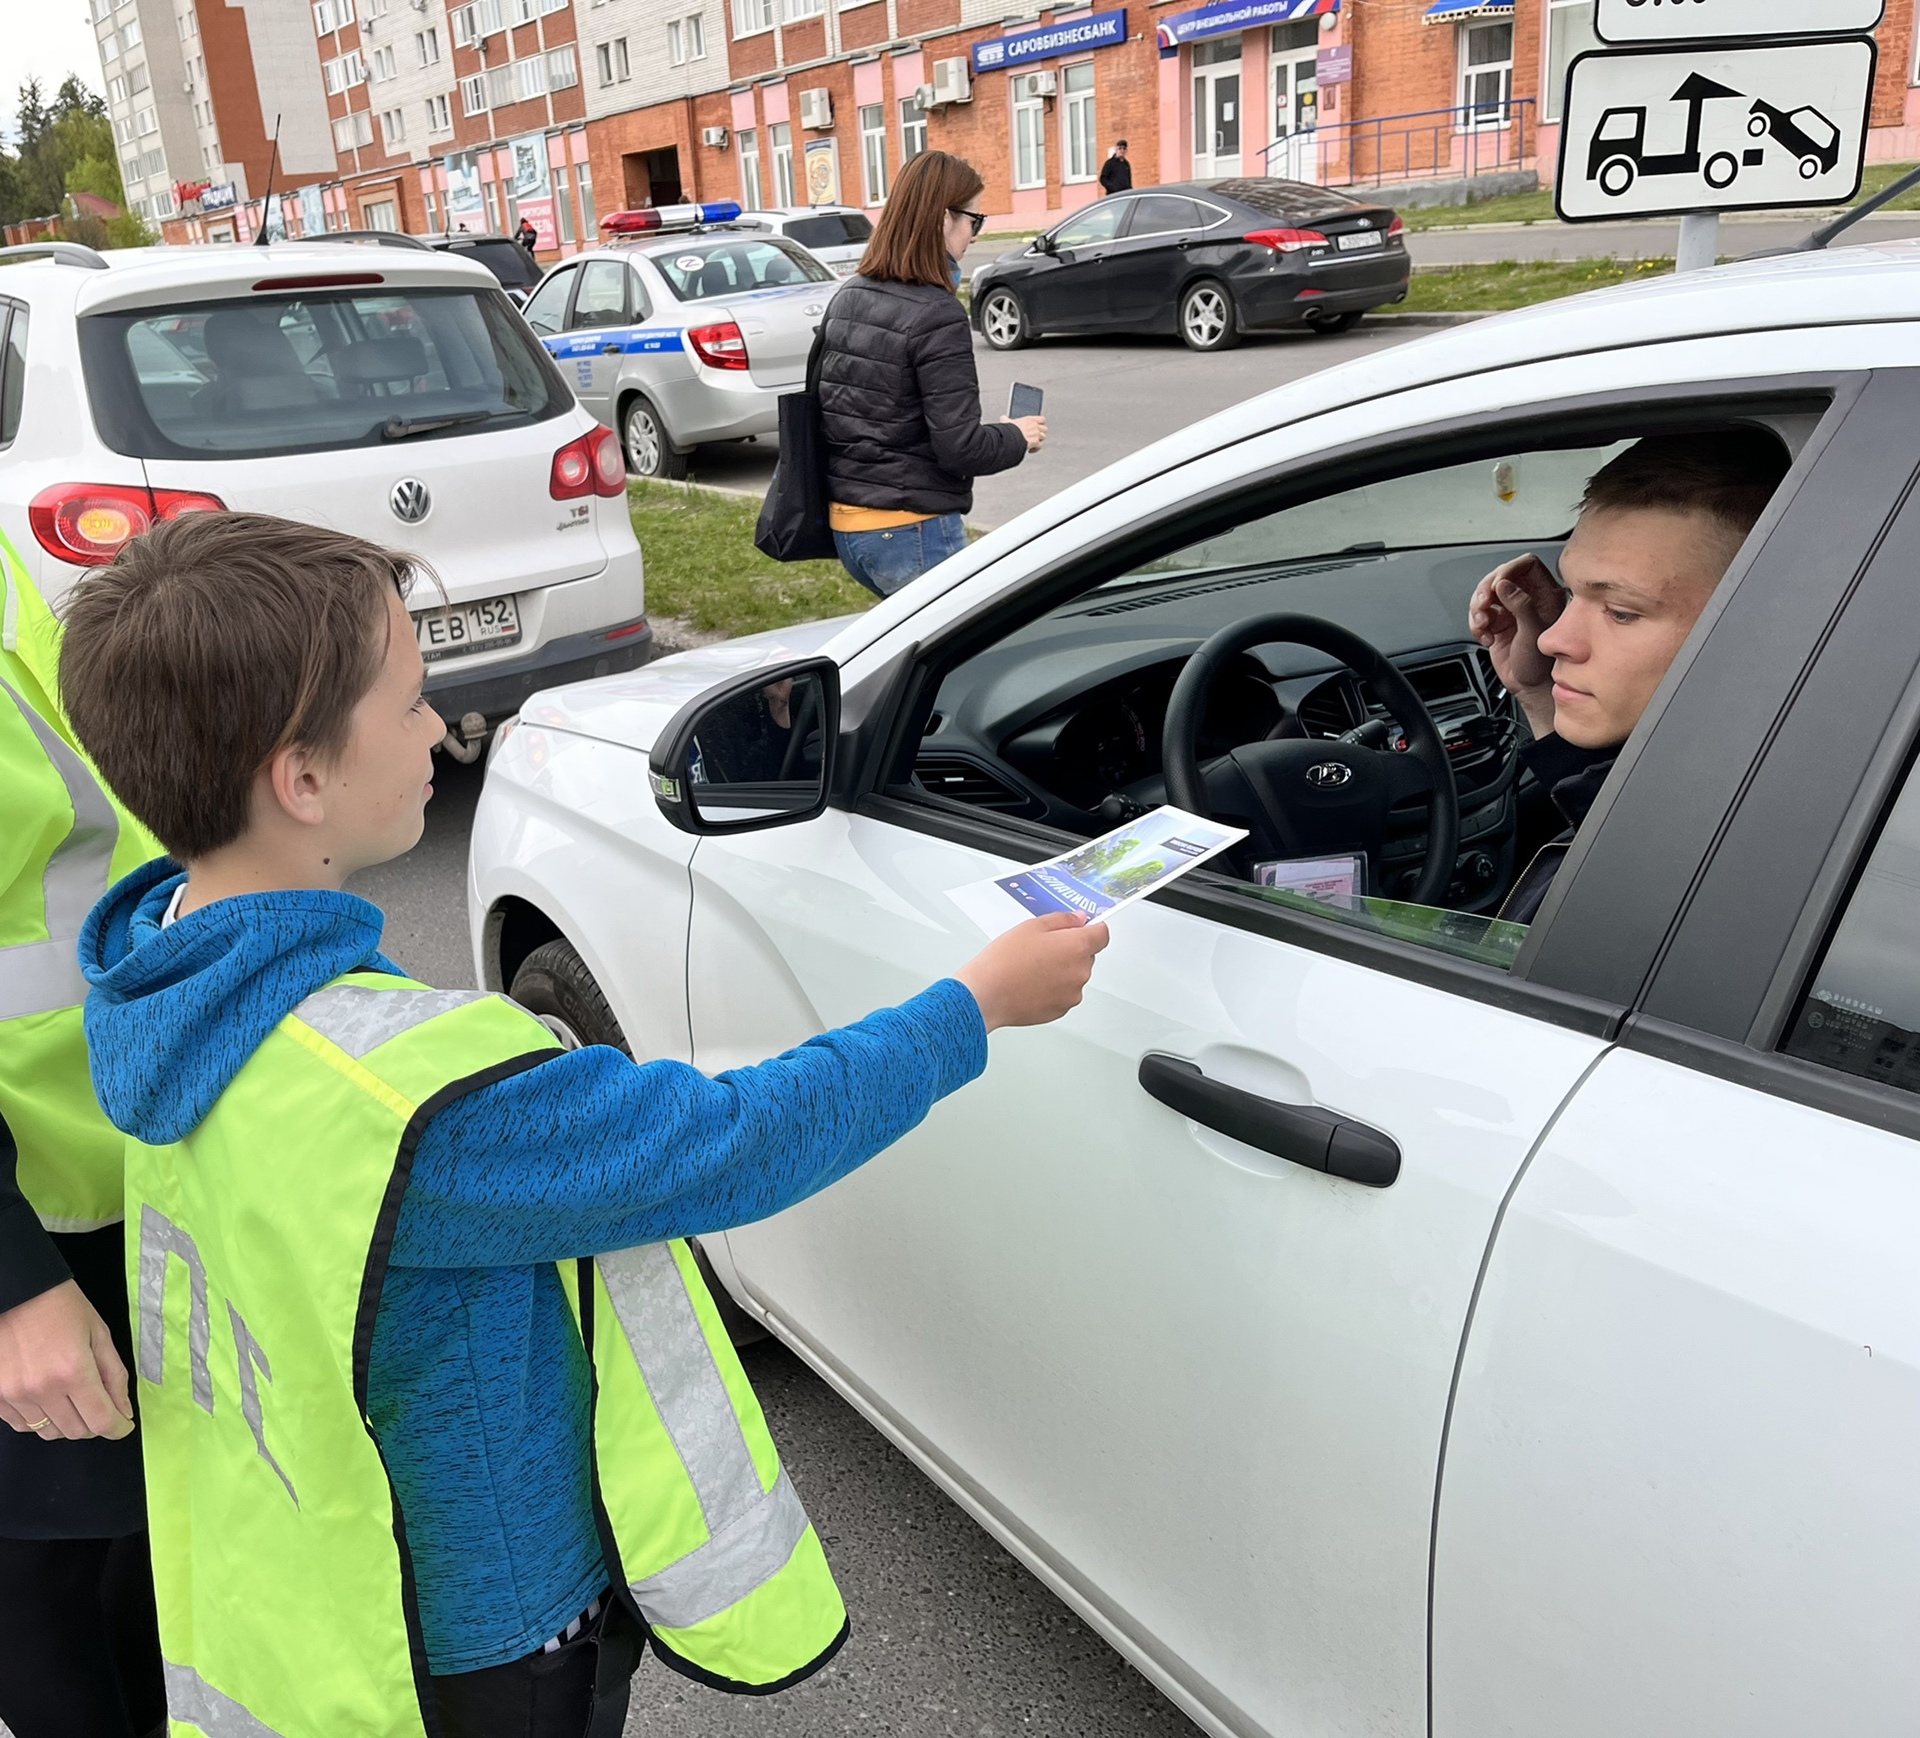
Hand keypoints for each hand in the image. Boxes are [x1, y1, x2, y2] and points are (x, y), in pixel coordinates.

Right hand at [0, 1280, 134, 1441]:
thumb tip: (124, 1410)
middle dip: (94, 1423)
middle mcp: (42, 1389)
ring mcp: (15, 1395)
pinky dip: (40, 1419)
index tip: (123, 1426)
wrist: (16, 1293)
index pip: (101, 1420)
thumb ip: (114, 1375)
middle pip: (75, 1431)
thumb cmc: (60, 1306)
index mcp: (73, 1371)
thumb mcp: (98, 1333)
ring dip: (66, 1422)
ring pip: (48, 1432)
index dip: (117, 1428)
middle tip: (99, 1405)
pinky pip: (22, 1425)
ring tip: (72, 1398)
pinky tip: (47, 1399)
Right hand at [956, 911, 1108, 1031]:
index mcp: (1077, 947)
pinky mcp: (1061, 1010)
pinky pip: (1064, 993)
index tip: (1083, 927)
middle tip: (1043, 947)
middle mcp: (1081, 972)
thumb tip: (1079, 919)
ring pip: (1075, 975)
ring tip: (1033, 967)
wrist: (988, 994)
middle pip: (1087, 955)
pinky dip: (1053, 988)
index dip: (1093, 929)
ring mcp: (1072, 994)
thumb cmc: (1006, 960)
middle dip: (1071, 949)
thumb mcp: (1033, 926)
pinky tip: (1032, 982)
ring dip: (1062, 970)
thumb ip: (1063, 920)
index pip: (1102, 934)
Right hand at [1003, 414, 1046, 452]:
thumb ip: (1007, 420)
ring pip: (1043, 437)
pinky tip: (1030, 450)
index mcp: (1029, 420)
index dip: (1041, 423)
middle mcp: (1034, 426)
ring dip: (1038, 441)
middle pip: (1045, 429)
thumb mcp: (1007, 422)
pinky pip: (1039, 446)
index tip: (1037, 427)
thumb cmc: (1009, 430)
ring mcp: (1036, 434)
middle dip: (1040, 433)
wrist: (1010, 439)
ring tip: (1032, 444)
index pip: (1042, 419)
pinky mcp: (1036, 442)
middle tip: (1034, 436)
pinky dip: (1035, 449)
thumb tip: (1003, 418)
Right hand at [1468, 553, 1563, 737]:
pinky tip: (1484, 636)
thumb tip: (1504, 584)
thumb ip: (1520, 604)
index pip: (1527, 565)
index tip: (1498, 585)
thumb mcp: (1533, 631)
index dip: (1509, 570)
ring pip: (1486, 593)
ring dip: (1478, 608)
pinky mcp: (1497, 623)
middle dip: (1486, 590)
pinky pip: (1479, 613)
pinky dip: (1475, 623)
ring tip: (1482, 624)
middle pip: (1501, 576)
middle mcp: (1528, 598)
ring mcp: (1511, 610)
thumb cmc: (1542, 665)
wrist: (1530, 688)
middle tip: (1483, 604)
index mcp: (1545, 594)